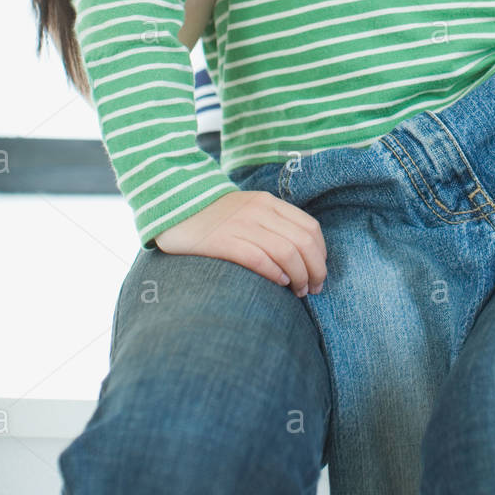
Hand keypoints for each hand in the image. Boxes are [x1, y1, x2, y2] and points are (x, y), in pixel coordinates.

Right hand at [154, 189, 327, 294]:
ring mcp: (241, 225)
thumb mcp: (248, 209)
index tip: (319, 271)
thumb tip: (302, 255)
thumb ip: (273, 224)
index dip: (321, 253)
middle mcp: (259, 211)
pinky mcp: (223, 242)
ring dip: (299, 276)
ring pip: (287, 252)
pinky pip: (259, 259)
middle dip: (316, 269)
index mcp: (269, 202)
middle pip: (303, 242)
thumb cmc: (215, 216)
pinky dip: (274, 273)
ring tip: (298, 291)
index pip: (310, 228)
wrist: (173, 207)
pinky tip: (278, 283)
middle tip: (314, 288)